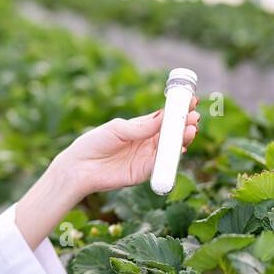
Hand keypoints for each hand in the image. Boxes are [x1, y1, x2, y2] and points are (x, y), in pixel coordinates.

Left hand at [56, 95, 200, 197]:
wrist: (79, 167)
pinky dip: (171, 158)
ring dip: (181, 139)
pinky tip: (180, 148)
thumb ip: (140, 126)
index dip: (178, 111)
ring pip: (169, 148)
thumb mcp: (117, 129)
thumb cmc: (94, 143)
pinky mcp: (143, 172)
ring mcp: (146, 157)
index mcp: (140, 128)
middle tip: (194, 117)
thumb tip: (163, 117)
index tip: (191, 101)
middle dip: (184, 125)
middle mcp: (146, 142)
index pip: (164, 118)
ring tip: (190, 130)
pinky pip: (161, 165)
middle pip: (170, 133)